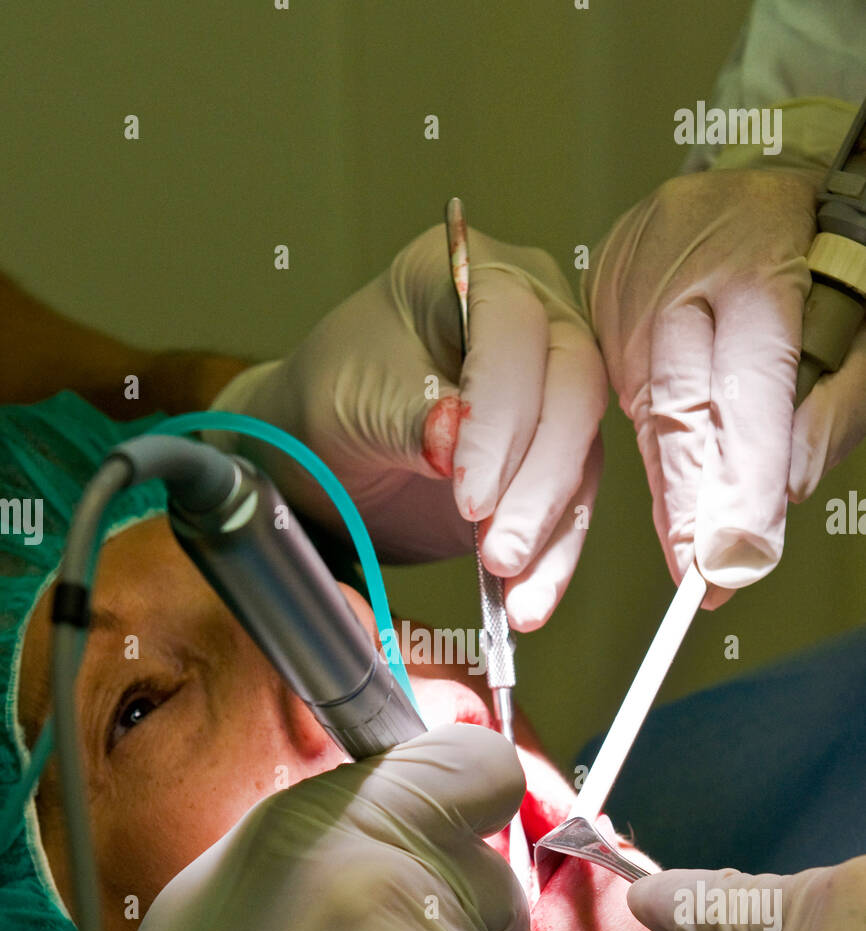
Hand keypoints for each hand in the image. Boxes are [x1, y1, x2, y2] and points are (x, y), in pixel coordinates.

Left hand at [205, 224, 607, 631]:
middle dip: (539, 480)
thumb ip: (407, 414)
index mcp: (470, 272)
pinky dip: (550, 559)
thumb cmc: (323, 404)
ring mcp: (548, 388)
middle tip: (498, 550)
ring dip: (550, 532)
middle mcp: (529, 318)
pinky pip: (568, 504)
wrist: (317, 456)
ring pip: (580, 454)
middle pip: (573, 388)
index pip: (516, 332)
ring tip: (515, 596)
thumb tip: (460, 442)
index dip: (502, 414)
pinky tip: (527, 602)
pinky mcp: (552, 455)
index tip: (468, 491)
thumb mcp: (348, 401)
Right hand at [583, 167, 832, 605]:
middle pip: (677, 408)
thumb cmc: (822, 234)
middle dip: (692, 505)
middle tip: (709, 580)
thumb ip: (840, 399)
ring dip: (674, 494)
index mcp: (751, 257)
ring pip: (648, 413)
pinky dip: (662, 457)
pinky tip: (680, 510)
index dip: (741, 479)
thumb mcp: (864, 306)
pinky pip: (633, 399)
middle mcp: (674, 273)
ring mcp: (627, 289)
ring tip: (696, 563)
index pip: (744, 388)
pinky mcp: (605, 309)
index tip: (741, 554)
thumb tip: (787, 490)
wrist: (756, 171)